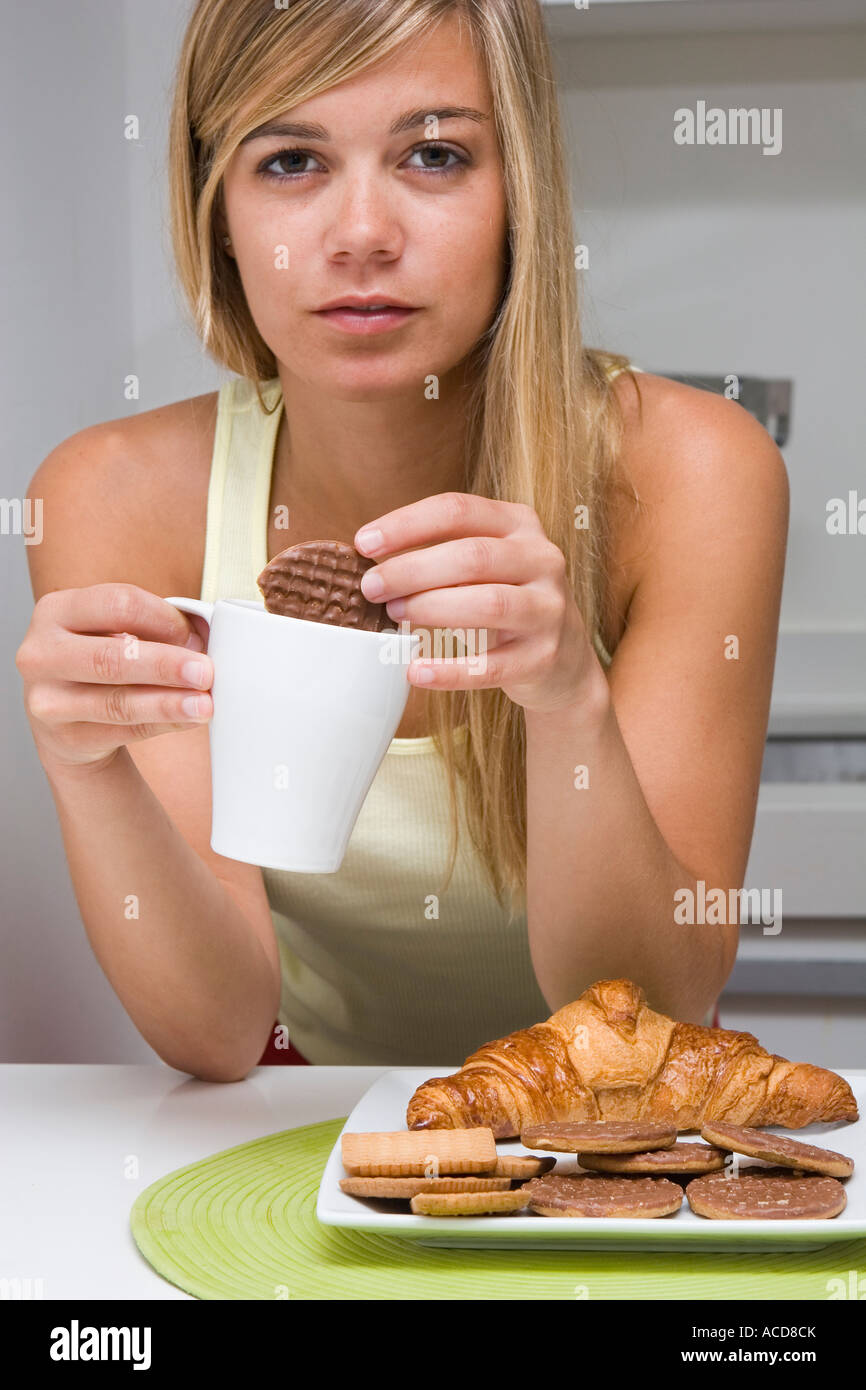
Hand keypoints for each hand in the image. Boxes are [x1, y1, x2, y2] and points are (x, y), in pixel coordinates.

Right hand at [15, 584, 213, 770]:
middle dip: (165, 665)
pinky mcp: (65, 738)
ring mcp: (47, 700)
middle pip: (111, 657)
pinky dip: (162, 724)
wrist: (65, 722)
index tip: (195, 636)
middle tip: (206, 671)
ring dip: (168, 703)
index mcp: (56, 611)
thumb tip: (202, 638)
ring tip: (204, 703)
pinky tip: (188, 719)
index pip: (117, 604)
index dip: (163, 619)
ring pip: (117, 702)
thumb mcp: (112, 633)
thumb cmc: (97, 664)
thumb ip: (152, 629)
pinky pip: (122, 731)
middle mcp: (41, 654)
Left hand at [354, 492, 596, 712]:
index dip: (407, 524)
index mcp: (520, 525)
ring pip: (488, 603)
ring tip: (393, 617)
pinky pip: (492, 666)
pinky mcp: (545, 657)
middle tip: (372, 587)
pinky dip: (450, 670)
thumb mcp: (485, 565)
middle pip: (472, 556)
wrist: (563, 659)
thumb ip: (441, 554)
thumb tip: (371, 562)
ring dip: (431, 608)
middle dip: (412, 569)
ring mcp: (548, 609)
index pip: (458, 511)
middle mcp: (542, 560)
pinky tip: (415, 671)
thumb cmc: (505, 600)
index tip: (364, 543)